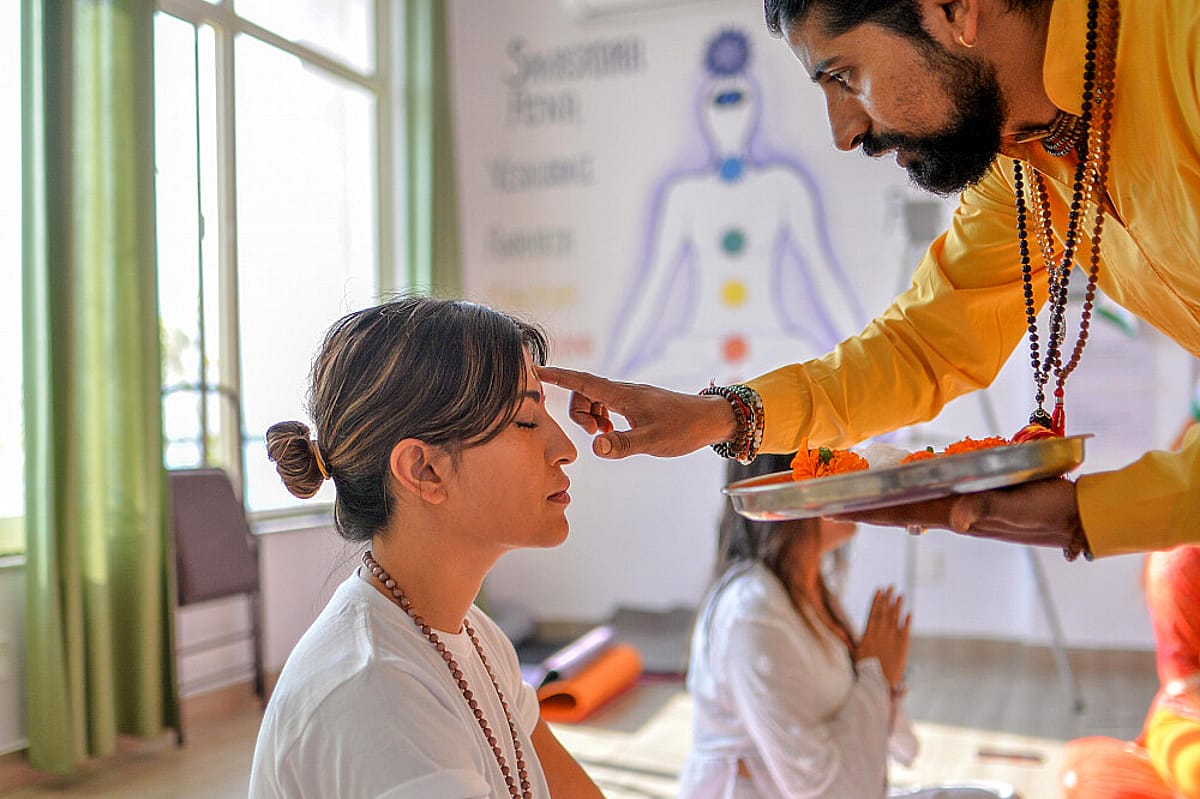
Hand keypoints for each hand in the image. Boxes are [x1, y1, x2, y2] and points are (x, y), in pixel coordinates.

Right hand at [536, 366, 736, 458]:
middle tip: (595, 434)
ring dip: (590, 416)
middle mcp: (623, 391)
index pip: (581, 381)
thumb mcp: (651, 441)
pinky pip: (607, 404)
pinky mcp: (636, 404)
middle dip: (578, 411)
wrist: (710, 419)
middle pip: (583, 391)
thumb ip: (621, 445)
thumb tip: (594, 447)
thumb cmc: (683, 429)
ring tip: (606, 435)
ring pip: (594, 398)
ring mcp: (630, 396)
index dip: (556, 376)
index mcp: (622, 395)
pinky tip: (613, 432)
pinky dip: (602, 417)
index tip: (534, 371)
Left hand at [834, 477, 1082, 550]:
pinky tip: (903, 490)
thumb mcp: (1018, 506)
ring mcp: (963, 509)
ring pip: (910, 505)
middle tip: (824, 503)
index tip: (826, 509)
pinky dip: (909, 493)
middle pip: (895, 511)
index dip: (861, 511)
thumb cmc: (1049, 509)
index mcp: (954, 516)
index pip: (896, 513)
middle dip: (859, 507)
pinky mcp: (977, 501)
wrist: (1080, 516)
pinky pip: (932, 497)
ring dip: (880, 502)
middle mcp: (952, 514)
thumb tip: (954, 517)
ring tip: (852, 498)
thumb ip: (986, 509)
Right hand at [855, 586, 910, 690]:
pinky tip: (909, 613)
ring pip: (895, 618)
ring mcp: (892, 638)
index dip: (877, 600)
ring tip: (901, 594)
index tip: (879, 590)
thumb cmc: (865, 669)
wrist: (878, 682)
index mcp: (869, 634)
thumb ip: (849, 640)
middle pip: (885, 612)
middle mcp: (880, 633)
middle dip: (888, 598)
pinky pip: (906, 630)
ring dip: (898, 605)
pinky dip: (907, 621)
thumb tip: (838, 631)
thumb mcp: (854, 653)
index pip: (873, 613)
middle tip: (891, 586)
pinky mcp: (902, 645)